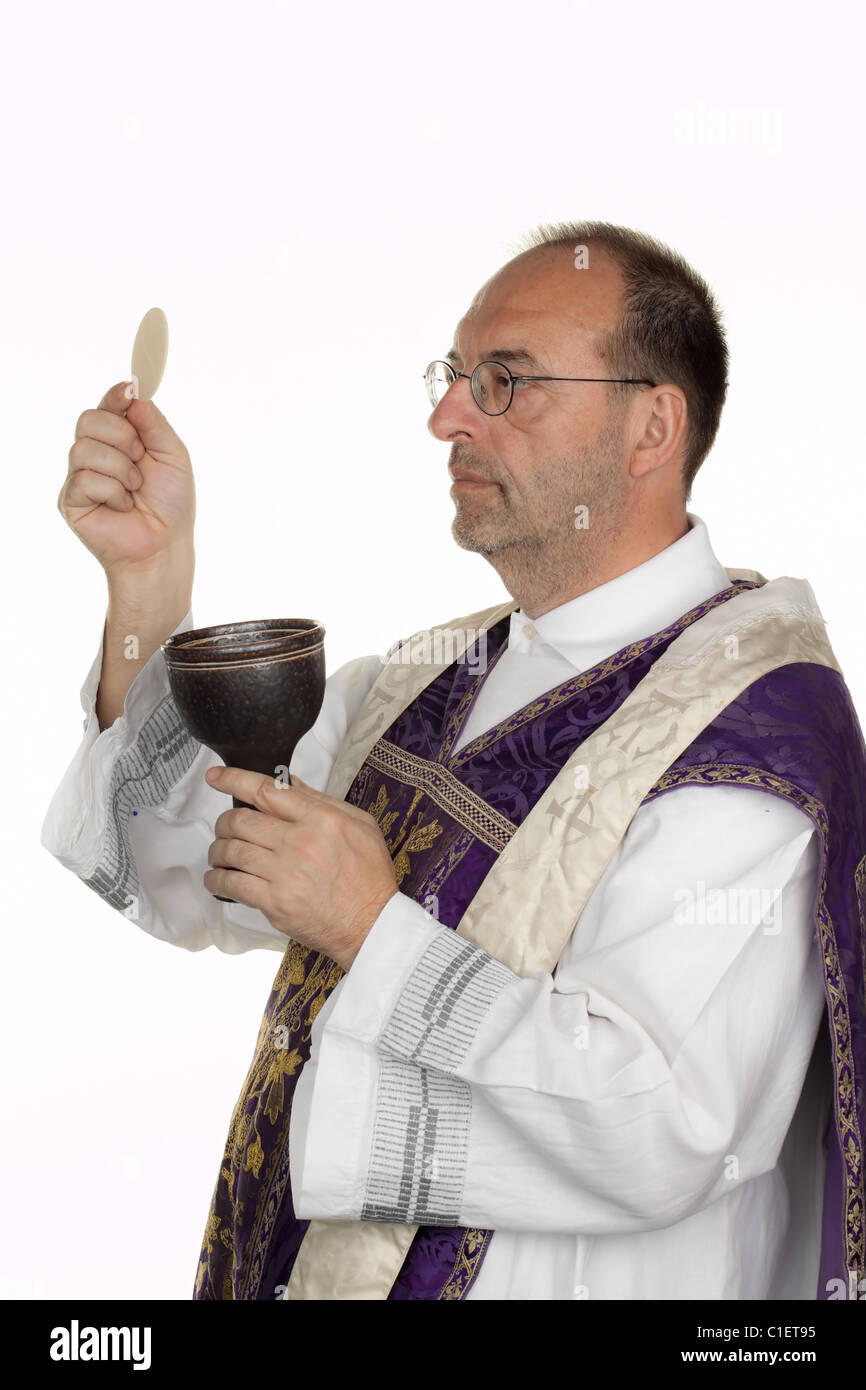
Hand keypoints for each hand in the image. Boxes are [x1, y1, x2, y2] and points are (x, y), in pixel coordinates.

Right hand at [58, 380, 195, 583]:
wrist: (164, 545)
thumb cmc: (171, 503)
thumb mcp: (173, 456)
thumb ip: (154, 423)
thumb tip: (133, 390)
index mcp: (120, 438)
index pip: (107, 406)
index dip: (116, 395)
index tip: (130, 390)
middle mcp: (96, 452)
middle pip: (88, 419)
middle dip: (120, 435)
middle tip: (139, 456)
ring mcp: (80, 475)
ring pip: (84, 448)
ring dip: (119, 468)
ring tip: (135, 488)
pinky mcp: (71, 499)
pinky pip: (84, 478)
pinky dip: (112, 491)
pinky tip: (122, 506)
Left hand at [203, 767, 398, 970]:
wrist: (372, 923)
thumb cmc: (369, 876)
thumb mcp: (359, 824)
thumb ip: (321, 801)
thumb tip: (289, 783)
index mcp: (320, 818)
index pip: (266, 791)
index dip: (234, 779)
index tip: (216, 776)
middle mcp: (299, 841)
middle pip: (240, 821)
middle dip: (224, 822)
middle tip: (225, 828)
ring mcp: (284, 872)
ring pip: (231, 851)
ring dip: (218, 851)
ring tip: (219, 854)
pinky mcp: (275, 902)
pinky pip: (232, 885)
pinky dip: (217, 880)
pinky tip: (216, 879)